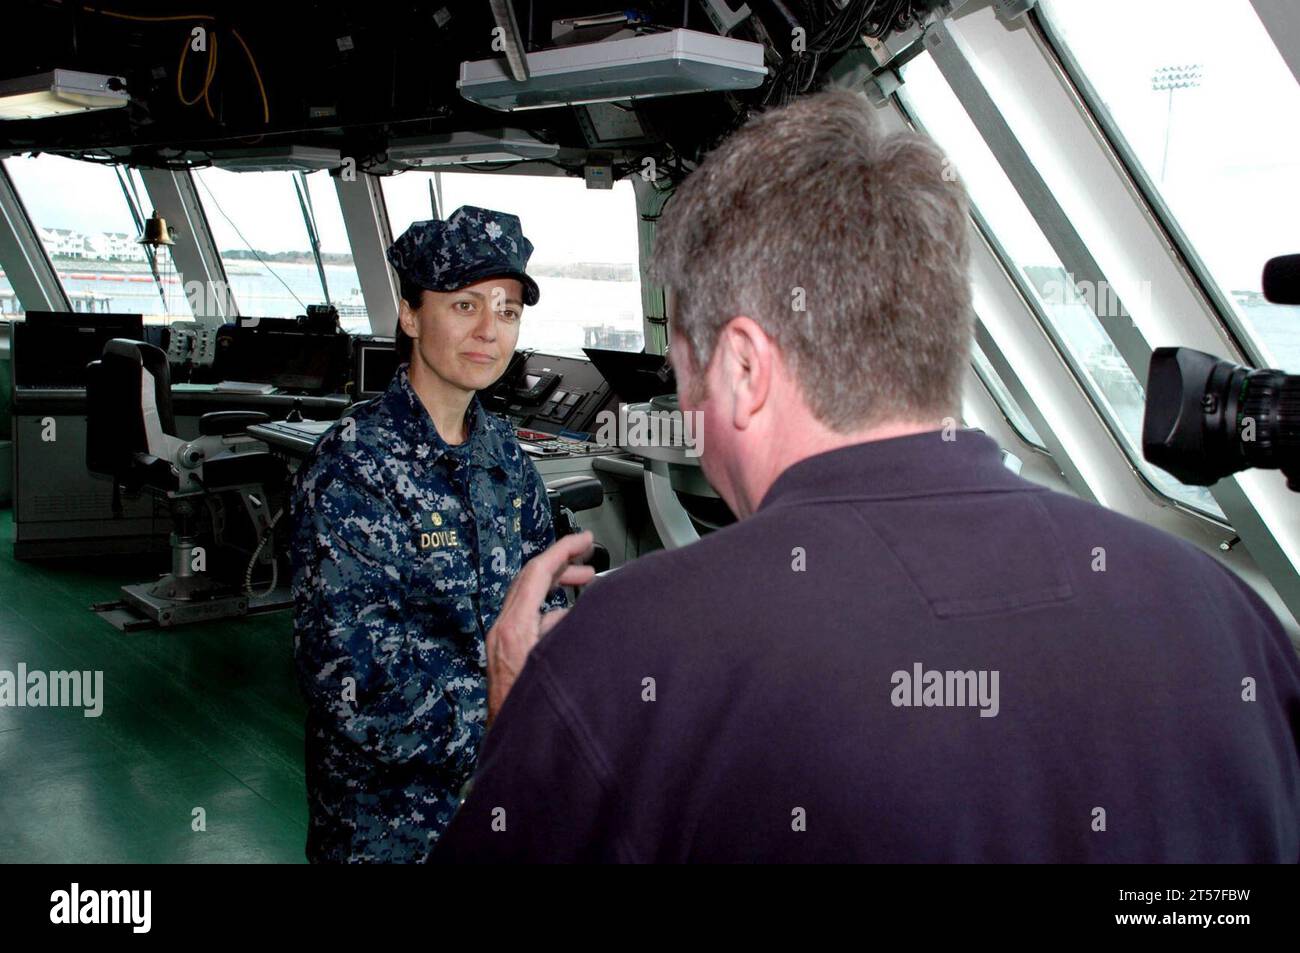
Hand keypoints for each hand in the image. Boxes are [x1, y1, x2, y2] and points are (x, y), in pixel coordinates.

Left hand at [487, 531, 595, 723]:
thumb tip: (584, 608)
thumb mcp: (562, 665)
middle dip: (561, 565)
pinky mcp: (506, 655)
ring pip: (529, 598)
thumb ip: (572, 631)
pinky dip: (551, 608)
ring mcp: (502, 643)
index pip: (537, 573)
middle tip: (586, 559)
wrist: (516, 753)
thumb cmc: (535, 714)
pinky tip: (570, 620)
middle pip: (530, 580)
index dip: (562, 550)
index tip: (582, 539)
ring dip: (557, 586)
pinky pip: (528, 618)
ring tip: (582, 583)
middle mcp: (502, 631)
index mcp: (514, 628)